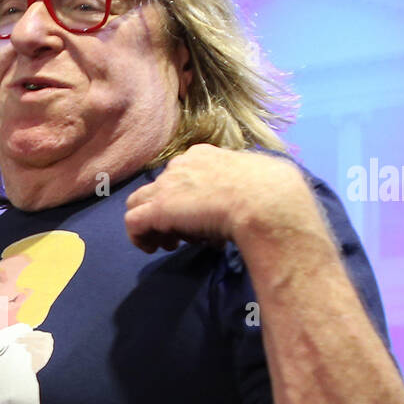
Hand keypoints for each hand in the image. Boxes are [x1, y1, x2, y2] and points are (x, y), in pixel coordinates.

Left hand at [124, 144, 316, 253]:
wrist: (264, 201)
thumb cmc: (271, 191)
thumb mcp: (258, 178)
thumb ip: (244, 183)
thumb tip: (252, 196)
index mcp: (204, 155)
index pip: (180, 174)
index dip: (184, 198)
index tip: (197, 217)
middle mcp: (180, 165)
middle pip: (158, 188)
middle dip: (167, 212)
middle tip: (182, 235)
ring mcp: (166, 186)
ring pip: (138, 203)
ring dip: (150, 225)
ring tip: (166, 244)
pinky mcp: (157, 209)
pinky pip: (133, 222)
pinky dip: (138, 237)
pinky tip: (152, 249)